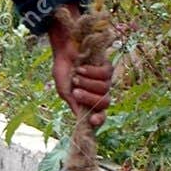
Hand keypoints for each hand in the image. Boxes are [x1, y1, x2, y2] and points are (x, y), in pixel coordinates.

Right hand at [49, 10, 112, 127]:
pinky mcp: (107, 66)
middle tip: (76, 92)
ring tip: (76, 76)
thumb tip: (81, 117)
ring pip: (105, 88)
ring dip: (88, 82)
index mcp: (89, 101)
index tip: (93, 120)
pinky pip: (105, 74)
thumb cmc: (63, 70)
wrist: (63, 50)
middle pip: (104, 103)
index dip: (99, 120)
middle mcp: (99, 92)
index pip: (100, 115)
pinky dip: (92, 71)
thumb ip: (73, 103)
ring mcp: (105, 80)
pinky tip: (82, 68)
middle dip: (90, 98)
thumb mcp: (64, 90)